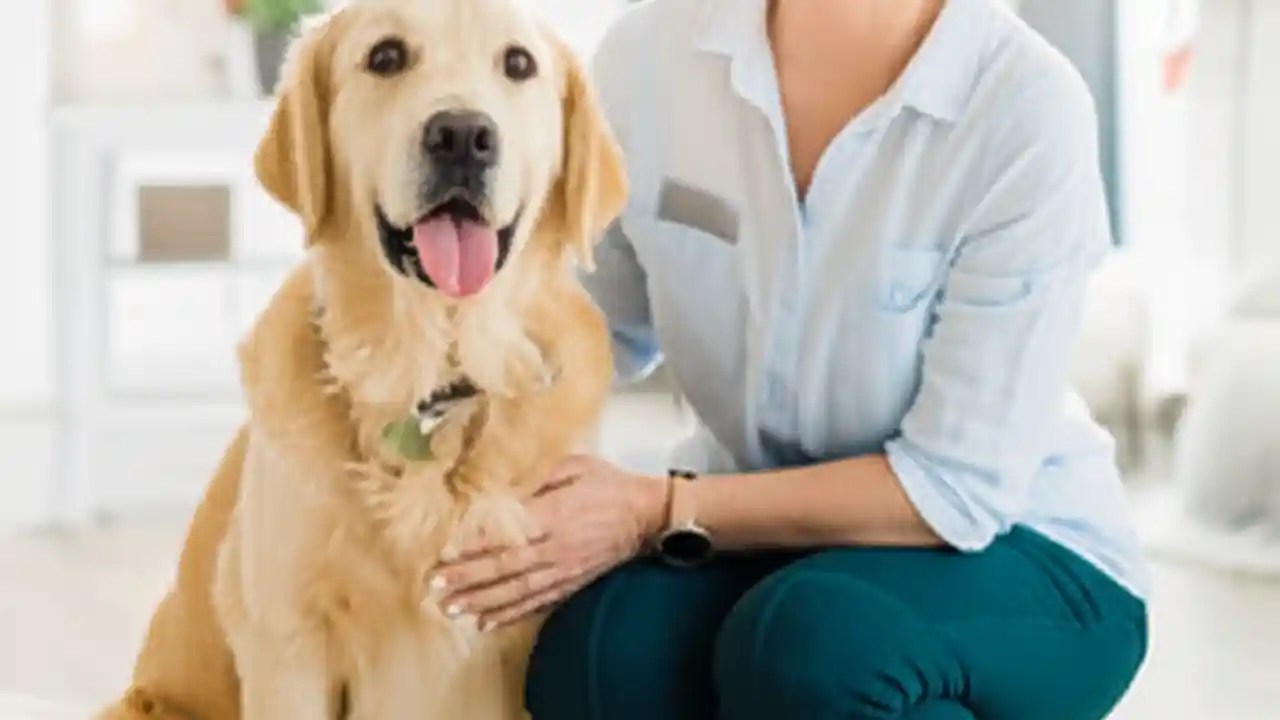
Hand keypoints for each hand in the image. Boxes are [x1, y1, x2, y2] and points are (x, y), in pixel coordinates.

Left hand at [428, 455, 668, 630]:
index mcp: (555, 514)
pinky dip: (509, 615)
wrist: (647, 515)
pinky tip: (485, 622)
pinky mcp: (569, 583)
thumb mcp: (575, 465)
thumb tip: (501, 482)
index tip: (445, 552)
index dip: (474, 544)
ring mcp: (562, 570)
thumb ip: (539, 474)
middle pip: (505, 566)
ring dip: (482, 601)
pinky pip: (535, 603)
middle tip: (436, 586)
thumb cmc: (609, 485)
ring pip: (516, 590)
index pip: (507, 533)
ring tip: (451, 609)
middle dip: (468, 578)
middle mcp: (556, 547)